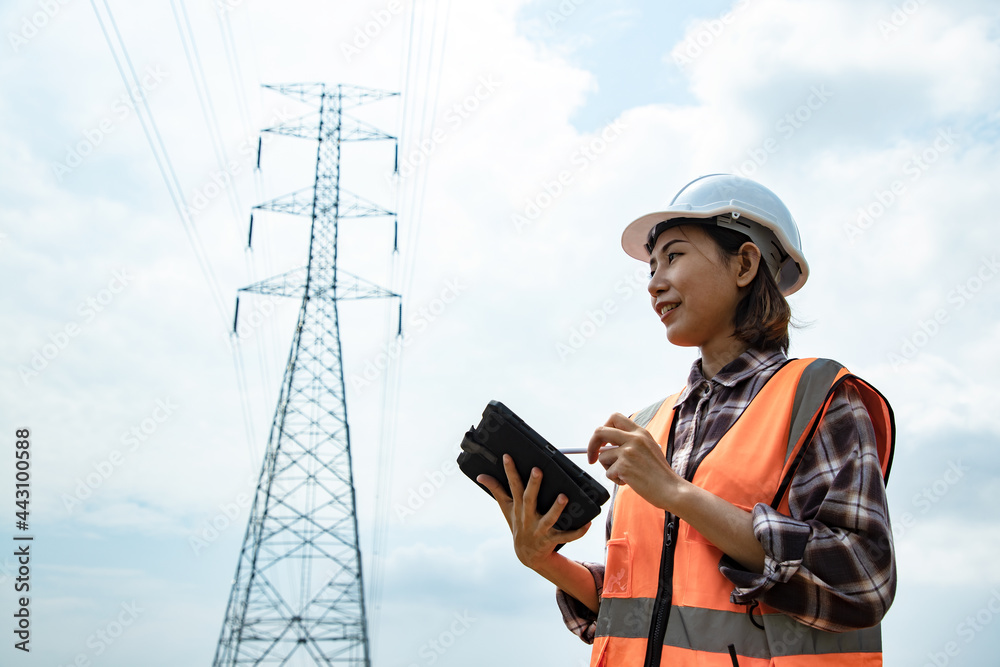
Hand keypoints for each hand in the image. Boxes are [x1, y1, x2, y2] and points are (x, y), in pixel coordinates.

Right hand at [477, 454, 589, 571]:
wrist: (527, 555)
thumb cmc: (518, 524)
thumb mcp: (506, 509)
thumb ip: (496, 490)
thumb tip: (481, 476)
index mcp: (517, 507)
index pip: (512, 487)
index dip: (510, 472)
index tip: (508, 456)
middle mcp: (527, 517)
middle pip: (529, 500)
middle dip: (533, 485)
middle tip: (537, 470)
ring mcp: (539, 529)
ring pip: (549, 519)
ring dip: (556, 509)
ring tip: (564, 497)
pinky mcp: (551, 540)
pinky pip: (566, 536)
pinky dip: (577, 532)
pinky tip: (587, 523)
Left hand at [587, 412, 683, 509]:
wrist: (671, 490)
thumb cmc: (659, 474)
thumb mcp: (648, 449)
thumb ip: (630, 443)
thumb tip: (605, 446)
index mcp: (640, 432)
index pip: (615, 418)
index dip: (604, 428)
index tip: (602, 442)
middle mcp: (634, 438)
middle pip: (600, 431)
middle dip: (591, 445)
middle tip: (591, 457)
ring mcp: (628, 451)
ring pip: (603, 457)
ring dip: (609, 469)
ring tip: (626, 475)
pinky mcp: (624, 466)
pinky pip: (608, 472)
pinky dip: (616, 480)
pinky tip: (630, 482)